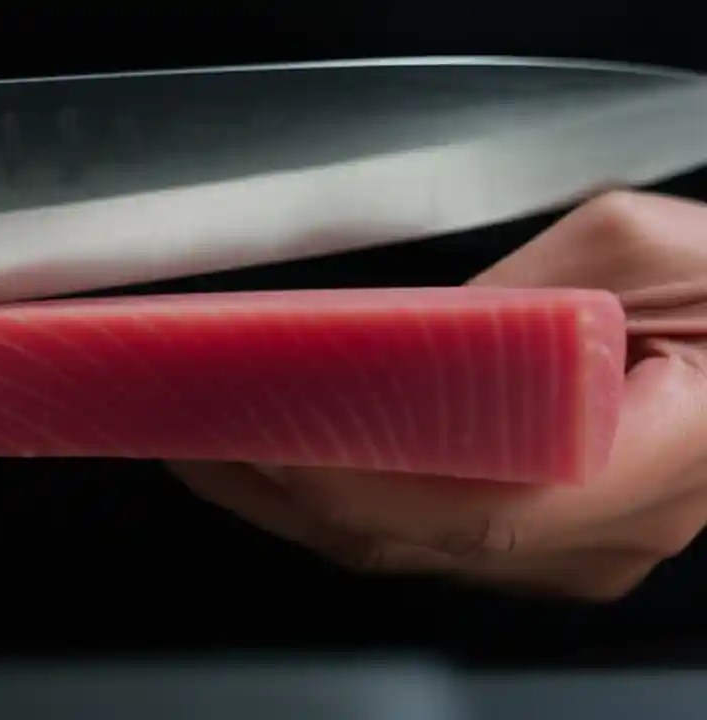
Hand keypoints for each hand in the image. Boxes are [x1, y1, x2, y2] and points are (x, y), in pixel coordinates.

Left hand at [171, 190, 706, 601]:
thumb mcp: (634, 251)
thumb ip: (518, 298)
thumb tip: (402, 337)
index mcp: (636, 466)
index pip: (461, 503)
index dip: (342, 478)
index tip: (255, 433)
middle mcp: (589, 539)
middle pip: (400, 537)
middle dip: (275, 487)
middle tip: (187, 427)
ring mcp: (561, 554)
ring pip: (395, 545)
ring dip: (286, 497)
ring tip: (204, 440)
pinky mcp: (536, 542)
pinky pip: (412, 533)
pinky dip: (331, 498)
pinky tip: (274, 461)